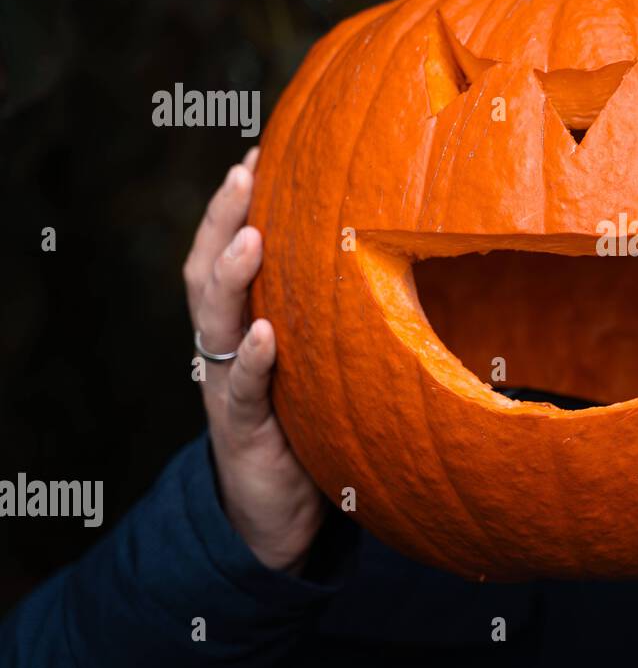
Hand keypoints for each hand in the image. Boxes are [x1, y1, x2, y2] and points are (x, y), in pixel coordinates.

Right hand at [184, 149, 323, 573]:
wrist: (280, 515)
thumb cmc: (307, 424)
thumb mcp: (320, 361)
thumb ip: (334, 314)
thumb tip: (400, 254)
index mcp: (244, 323)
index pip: (229, 253)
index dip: (235, 206)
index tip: (256, 152)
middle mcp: (227, 347)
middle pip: (208, 272)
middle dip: (223, 220)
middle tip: (243, 171)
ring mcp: (229, 388)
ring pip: (216, 324)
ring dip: (233, 278)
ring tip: (253, 236)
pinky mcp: (245, 432)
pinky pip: (245, 392)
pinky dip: (254, 362)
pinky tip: (268, 335)